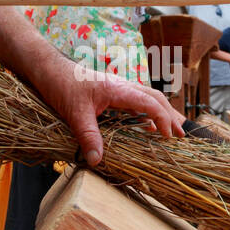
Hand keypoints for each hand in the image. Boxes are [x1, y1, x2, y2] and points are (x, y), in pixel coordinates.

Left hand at [39, 64, 183, 166]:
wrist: (48, 68)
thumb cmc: (62, 85)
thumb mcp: (75, 113)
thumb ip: (88, 136)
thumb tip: (97, 160)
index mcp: (119, 89)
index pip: (150, 103)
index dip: (163, 119)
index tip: (169, 137)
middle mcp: (123, 86)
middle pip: (155, 98)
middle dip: (170, 116)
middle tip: (181, 135)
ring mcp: (118, 88)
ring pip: (147, 98)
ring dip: (161, 113)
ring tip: (171, 130)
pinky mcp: (111, 92)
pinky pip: (136, 101)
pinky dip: (147, 112)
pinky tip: (146, 125)